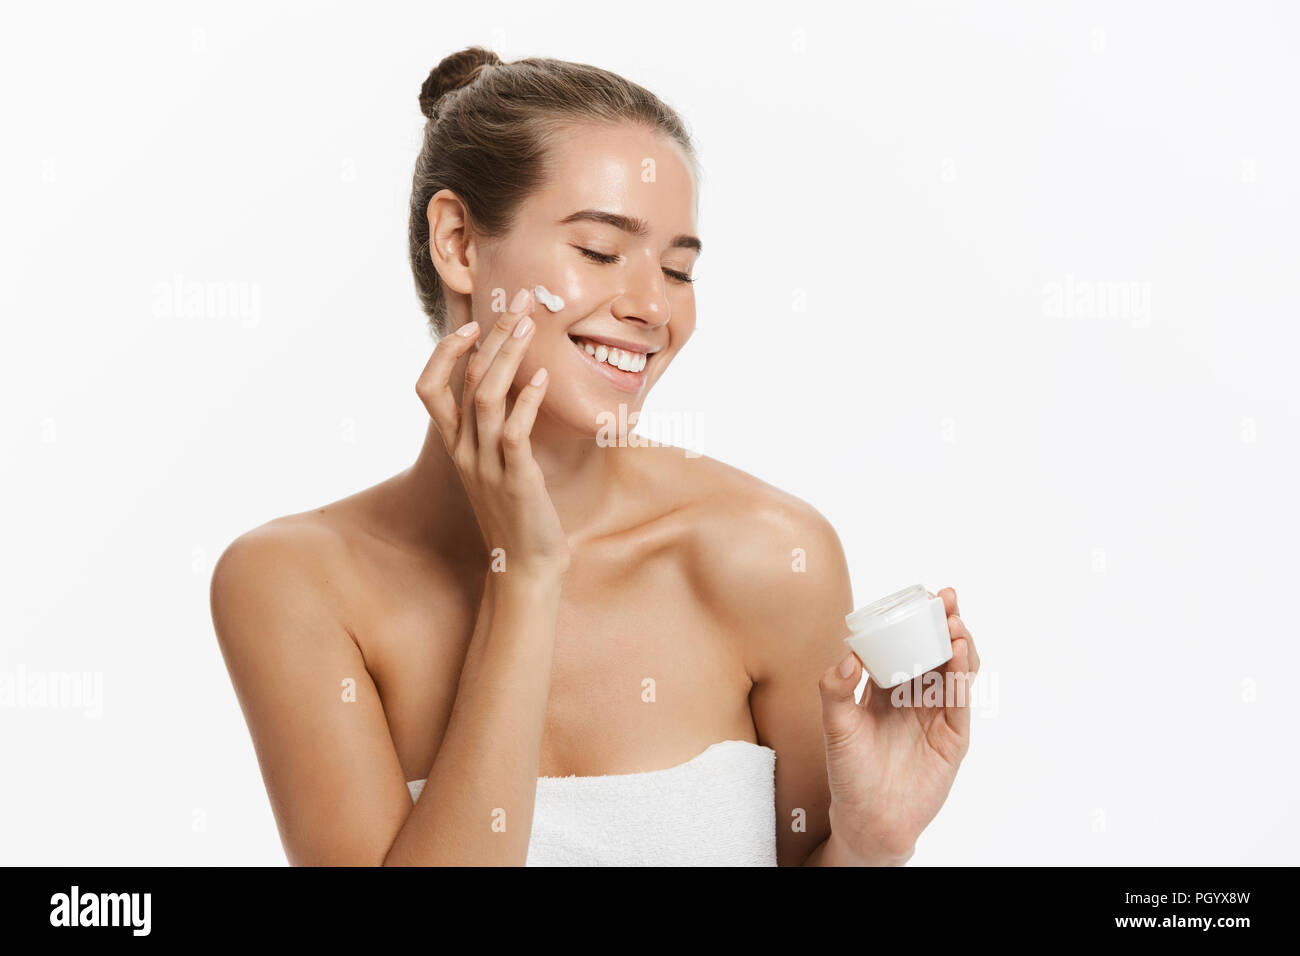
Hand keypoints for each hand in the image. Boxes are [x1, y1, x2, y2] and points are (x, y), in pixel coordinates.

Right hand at [415, 287, 570, 576]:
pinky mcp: (515, 480)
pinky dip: (527, 401)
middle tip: (518, 301)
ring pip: (486, 398)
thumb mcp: (497, 466)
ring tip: (529, 325)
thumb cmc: (517, 514)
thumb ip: (495, 429)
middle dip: (492, 334)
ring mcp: (487, 465)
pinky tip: (542, 379)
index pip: (429, 388)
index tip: (472, 322)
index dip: (445, 352)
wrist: (524, 568)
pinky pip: (514, 433)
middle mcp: (464, 451)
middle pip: (465, 380)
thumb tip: (512, 388)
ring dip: (508, 355)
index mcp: (456, 446)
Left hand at [817, 586, 979, 863]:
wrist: (868, 819)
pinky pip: (960, 700)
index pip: (905, 644)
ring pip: (955, 670)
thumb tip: (848, 656)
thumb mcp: (835, 726)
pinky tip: (960, 652)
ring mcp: (938, 715)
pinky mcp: (953, 737)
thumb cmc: (848, 773)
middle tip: (946, 597)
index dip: (915, 620)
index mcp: (887, 688)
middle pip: (936, 650)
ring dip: (958, 643)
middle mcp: (916, 697)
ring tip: (955, 621)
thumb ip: (835, 691)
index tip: (920, 595)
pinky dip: (962, 674)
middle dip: (944, 622)